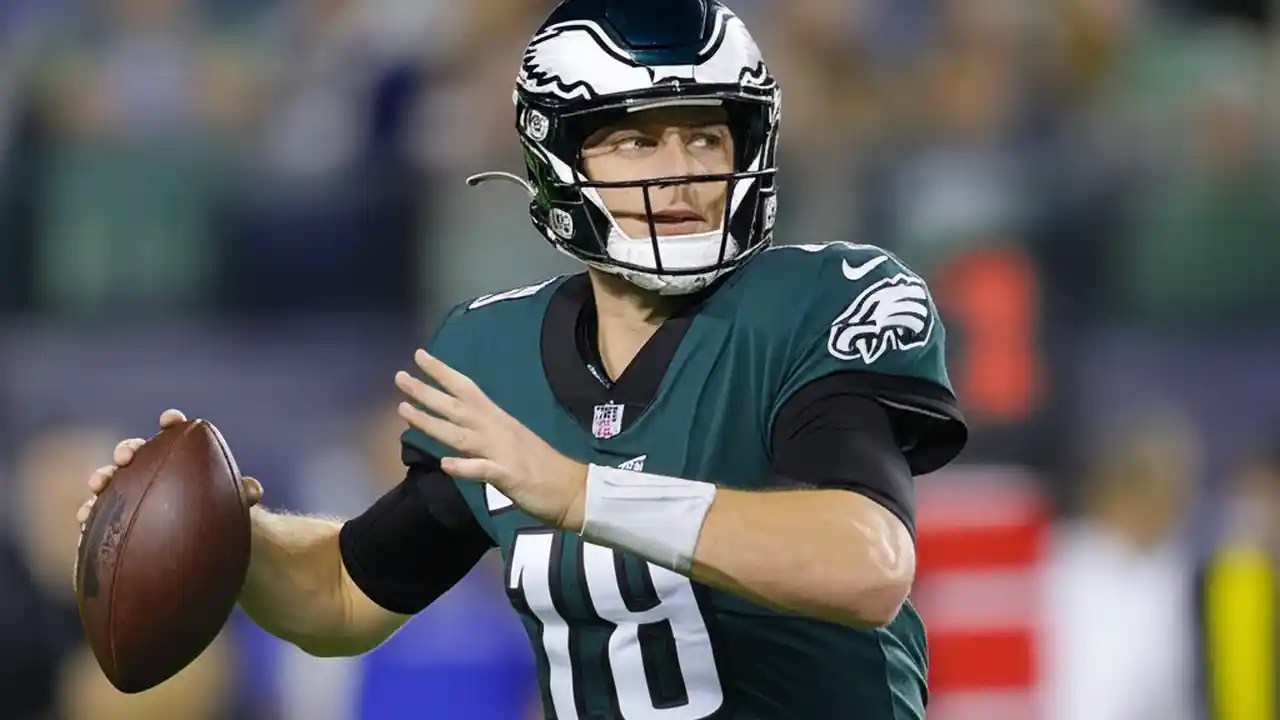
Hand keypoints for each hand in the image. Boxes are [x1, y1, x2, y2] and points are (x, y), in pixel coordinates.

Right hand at [74, 409, 263, 588]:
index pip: (176, 432)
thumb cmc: (223, 512)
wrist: (207, 541)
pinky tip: (84, 521)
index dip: (172, 422)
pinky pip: (99, 514)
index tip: (171, 420)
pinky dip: (89, 513)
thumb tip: (254, 490)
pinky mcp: (116, 517)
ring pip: (111, 480)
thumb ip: (244, 493)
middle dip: (128, 448)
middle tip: (127, 456)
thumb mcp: (237, 504)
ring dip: (101, 477)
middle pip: (135, 452)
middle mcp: (151, 468)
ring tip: (98, 484)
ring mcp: (131, 492)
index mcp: (181, 457)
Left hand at [395, 349, 587, 530]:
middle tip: (399, 377)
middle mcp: (498, 430)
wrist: (575, 490)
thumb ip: (489, 435)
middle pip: (457, 408)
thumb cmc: (545, 468)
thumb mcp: (514, 443)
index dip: (443, 373)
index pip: (468, 390)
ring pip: (461, 435)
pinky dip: (466, 467)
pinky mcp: (510, 477)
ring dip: (433, 423)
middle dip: (426, 392)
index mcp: (500, 421)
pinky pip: (484, 471)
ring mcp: (504, 453)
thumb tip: (465, 430)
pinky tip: (446, 465)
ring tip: (404, 411)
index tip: (419, 356)